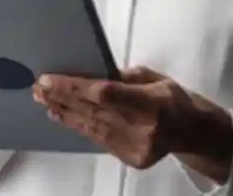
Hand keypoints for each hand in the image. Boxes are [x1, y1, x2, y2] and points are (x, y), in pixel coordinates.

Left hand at [32, 65, 209, 169]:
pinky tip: (62, 116)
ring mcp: (135, 147)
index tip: (49, 79)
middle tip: (39, 88)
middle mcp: (143, 128)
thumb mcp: (155, 78)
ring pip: (91, 128)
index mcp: (152, 103)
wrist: (194, 132)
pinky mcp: (130, 159)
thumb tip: (94, 72)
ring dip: (65, 113)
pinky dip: (79, 126)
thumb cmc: (173, 99)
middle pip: (93, 112)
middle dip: (62, 98)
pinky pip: (98, 139)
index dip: (73, 87)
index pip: (104, 94)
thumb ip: (127, 76)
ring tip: (45, 101)